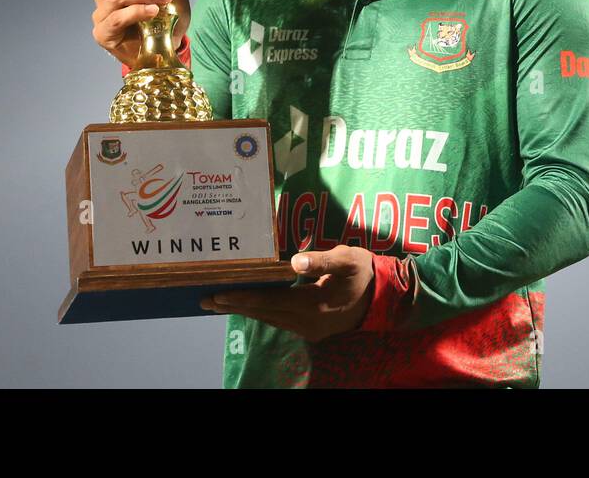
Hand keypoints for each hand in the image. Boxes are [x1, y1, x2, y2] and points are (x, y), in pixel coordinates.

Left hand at [199, 245, 375, 341]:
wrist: (384, 297)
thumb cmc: (363, 272)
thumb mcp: (346, 259)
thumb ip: (320, 260)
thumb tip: (294, 262)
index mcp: (312, 304)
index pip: (268, 301)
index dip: (242, 297)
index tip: (217, 294)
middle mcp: (306, 322)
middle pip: (263, 313)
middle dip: (234, 306)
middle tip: (205, 300)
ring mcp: (309, 329)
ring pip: (270, 319)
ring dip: (245, 311)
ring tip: (220, 303)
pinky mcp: (311, 330)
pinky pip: (280, 321)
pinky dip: (262, 313)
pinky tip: (250, 307)